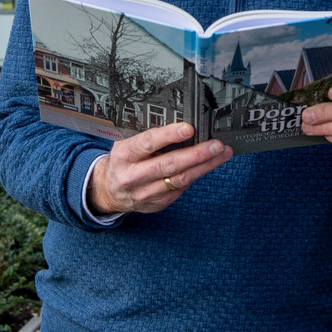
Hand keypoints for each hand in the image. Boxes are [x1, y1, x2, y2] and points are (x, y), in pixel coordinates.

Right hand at [87, 122, 231, 215]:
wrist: (109, 190)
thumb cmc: (124, 162)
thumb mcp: (128, 145)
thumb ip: (151, 139)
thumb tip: (183, 129)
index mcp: (124, 155)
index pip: (149, 143)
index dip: (170, 135)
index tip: (189, 128)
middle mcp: (133, 176)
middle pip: (169, 164)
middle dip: (197, 154)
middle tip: (216, 145)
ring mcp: (146, 193)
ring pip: (181, 179)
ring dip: (205, 165)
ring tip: (222, 154)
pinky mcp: (158, 203)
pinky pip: (182, 188)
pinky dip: (197, 175)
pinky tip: (208, 165)